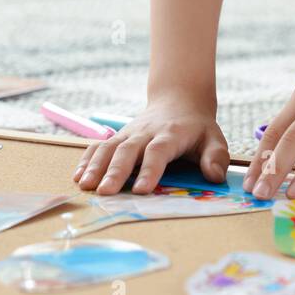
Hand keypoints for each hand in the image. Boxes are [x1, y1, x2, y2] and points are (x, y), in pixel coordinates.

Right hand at [72, 94, 228, 195]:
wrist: (179, 101)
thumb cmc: (197, 129)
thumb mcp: (214, 138)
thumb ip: (216, 156)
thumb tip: (215, 175)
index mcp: (171, 134)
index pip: (158, 152)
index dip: (150, 170)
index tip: (141, 190)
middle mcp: (146, 133)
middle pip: (128, 150)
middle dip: (116, 171)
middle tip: (105, 192)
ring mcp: (129, 134)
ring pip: (109, 147)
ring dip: (96, 166)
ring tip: (85, 185)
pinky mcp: (118, 137)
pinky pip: (99, 146)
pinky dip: (87, 159)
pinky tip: (78, 176)